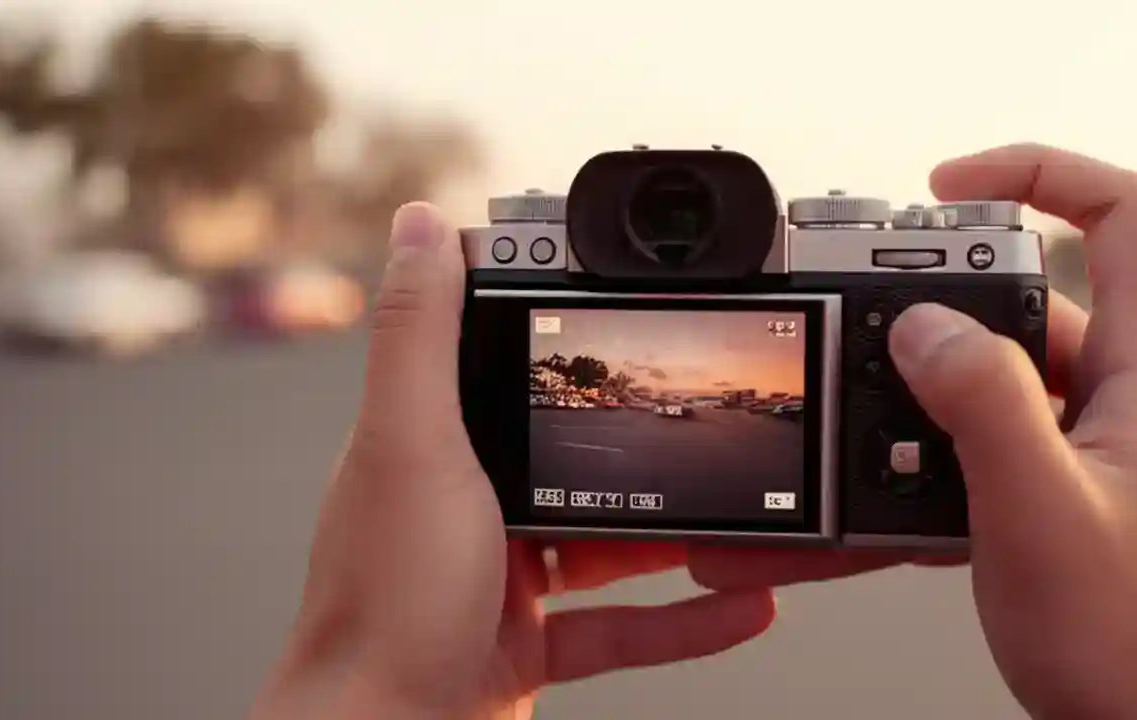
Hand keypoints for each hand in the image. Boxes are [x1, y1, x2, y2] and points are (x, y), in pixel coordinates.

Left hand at [249, 203, 776, 719]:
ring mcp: (501, 578)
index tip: (633, 305)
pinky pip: (624, 624)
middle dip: (655, 449)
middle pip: (581, 460)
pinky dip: (684, 622)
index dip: (569, 331)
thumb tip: (420, 224)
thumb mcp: (413, 447)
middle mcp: (467, 505)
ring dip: (686, 536)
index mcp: (435, 446)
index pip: (508, 365)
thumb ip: (420, 336)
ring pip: (615, 544)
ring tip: (753, 514)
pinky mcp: (530, 644)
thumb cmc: (383, 607)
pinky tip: (742, 608)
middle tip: (718, 424)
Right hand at [694, 144, 1136, 718]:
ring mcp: (1072, 448)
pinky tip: (842, 511)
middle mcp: (1112, 397)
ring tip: (837, 437)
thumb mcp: (1042, 506)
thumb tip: (919, 325)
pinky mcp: (1036, 495)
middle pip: (1013, 301)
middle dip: (926, 314)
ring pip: (971, 388)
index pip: (1116, 217)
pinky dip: (899, 474)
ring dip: (900, 408)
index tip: (943, 188)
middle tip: (862, 332)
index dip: (1034, 174)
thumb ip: (981, 402)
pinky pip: (955, 458)